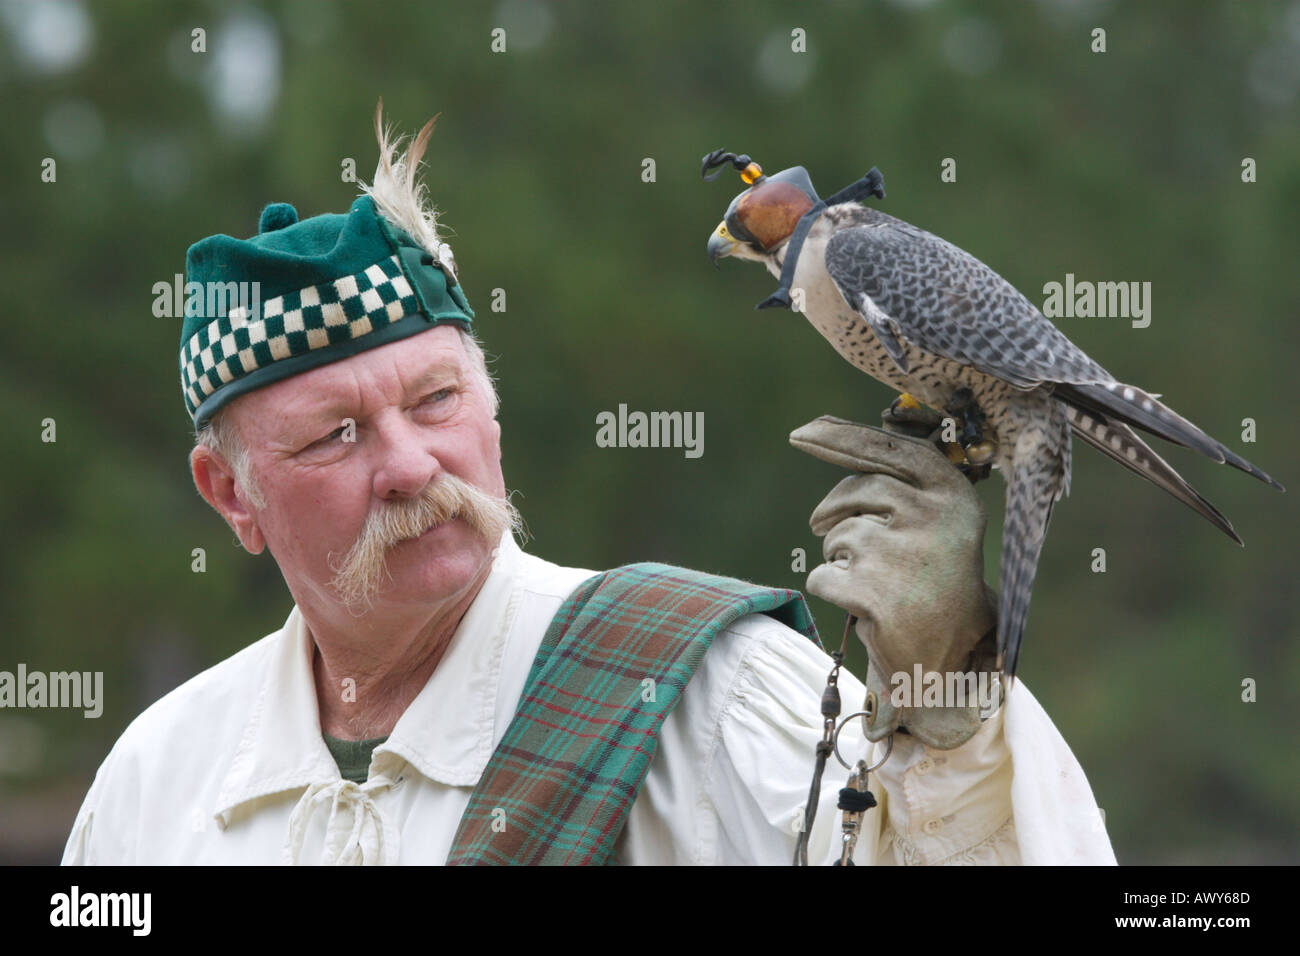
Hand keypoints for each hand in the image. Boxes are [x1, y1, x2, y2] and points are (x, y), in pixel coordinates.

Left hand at [790, 415, 999, 748]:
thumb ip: (897, 484)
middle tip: (819, 523)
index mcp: (954, 495)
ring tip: (873, 582)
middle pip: (861, 488)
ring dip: (841, 557)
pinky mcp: (874, 591)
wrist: (948, 660)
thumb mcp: (933, 524)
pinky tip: (862, 606)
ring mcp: (903, 553)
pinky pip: (825, 575)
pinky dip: (831, 589)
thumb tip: (828, 435)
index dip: (842, 437)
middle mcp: (933, 517)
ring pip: (840, 535)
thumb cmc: (934, 584)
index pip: (890, 450)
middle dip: (834, 507)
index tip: (802, 432)